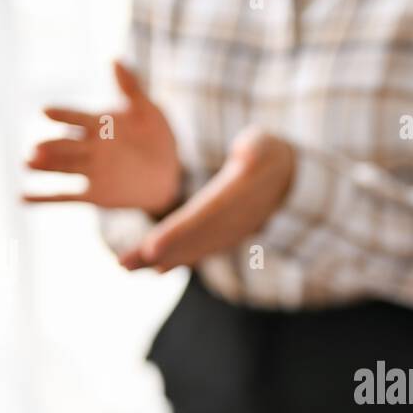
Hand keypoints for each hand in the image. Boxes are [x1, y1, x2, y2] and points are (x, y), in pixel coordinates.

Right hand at [23, 60, 180, 214]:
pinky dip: (45, 198)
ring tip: (28, 164)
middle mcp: (89, 147)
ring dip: (45, 167)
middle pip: (66, 146)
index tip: (45, 111)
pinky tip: (23, 198)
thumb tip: (115, 59)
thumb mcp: (148, 112)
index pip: (76, 118)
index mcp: (98, 125)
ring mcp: (89, 171)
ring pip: (62, 168)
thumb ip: (131, 89)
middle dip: (51, 146)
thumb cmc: (157, 138)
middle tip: (35, 148)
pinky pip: (66, 196)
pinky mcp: (93, 195)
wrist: (168, 174)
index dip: (63, 115)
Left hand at [118, 125, 295, 272]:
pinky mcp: (224, 235)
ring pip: (189, 248)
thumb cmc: (269, 153)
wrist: (288, 179)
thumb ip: (254, 149)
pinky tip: (154, 268)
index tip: (150, 247)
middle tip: (124, 263)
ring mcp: (228, 232)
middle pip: (188, 240)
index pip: (200, 218)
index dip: (175, 233)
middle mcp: (230, 222)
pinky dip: (177, 258)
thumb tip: (246, 153)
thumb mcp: (265, 144)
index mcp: (236, 197)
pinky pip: (198, 249)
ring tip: (126, 266)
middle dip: (155, 252)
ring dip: (158, 259)